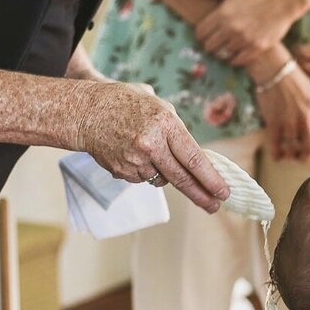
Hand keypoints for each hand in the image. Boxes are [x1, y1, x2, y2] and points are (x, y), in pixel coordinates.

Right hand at [71, 81, 228, 211]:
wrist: (86, 112)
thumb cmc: (125, 103)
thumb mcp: (158, 105)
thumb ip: (176, 129)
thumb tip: (196, 155)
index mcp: (164, 124)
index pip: (194, 159)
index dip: (211, 179)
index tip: (223, 192)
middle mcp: (151, 144)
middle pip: (182, 178)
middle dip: (201, 195)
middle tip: (215, 206)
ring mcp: (135, 160)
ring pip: (162, 179)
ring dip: (165, 173)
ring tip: (151, 152)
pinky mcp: (122, 172)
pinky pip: (143, 178)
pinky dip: (146, 170)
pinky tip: (134, 154)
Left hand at [193, 0, 306, 66]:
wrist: (283, 1)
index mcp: (223, 13)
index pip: (200, 33)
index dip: (201, 34)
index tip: (205, 34)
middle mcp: (231, 28)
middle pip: (209, 46)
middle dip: (210, 44)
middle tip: (216, 41)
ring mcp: (244, 39)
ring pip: (223, 54)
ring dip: (223, 51)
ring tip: (228, 46)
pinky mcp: (257, 48)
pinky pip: (238, 61)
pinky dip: (235, 59)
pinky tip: (237, 53)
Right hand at [254, 60, 309, 161]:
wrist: (274, 69)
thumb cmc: (292, 78)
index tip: (309, 146)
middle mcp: (306, 118)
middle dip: (306, 156)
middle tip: (300, 157)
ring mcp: (290, 121)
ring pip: (293, 148)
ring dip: (290, 154)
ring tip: (286, 154)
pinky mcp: (274, 122)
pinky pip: (276, 145)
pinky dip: (277, 154)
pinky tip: (277, 156)